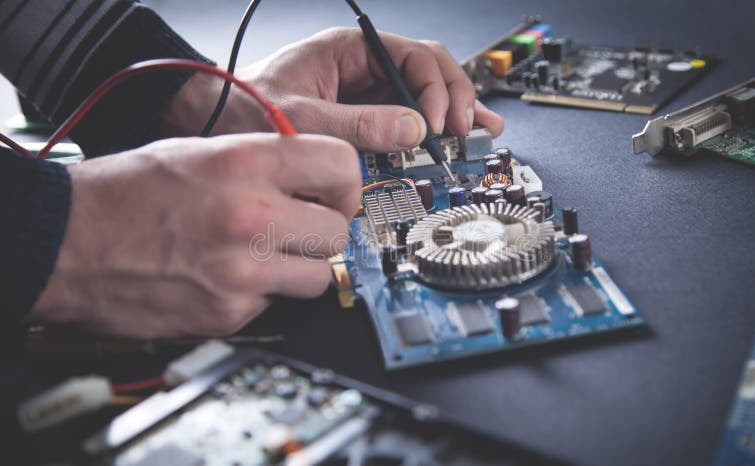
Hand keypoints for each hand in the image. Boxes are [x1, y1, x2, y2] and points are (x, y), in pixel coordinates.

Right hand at [29, 134, 359, 337]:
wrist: (66, 241)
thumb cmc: (126, 192)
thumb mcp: (200, 150)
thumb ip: (266, 161)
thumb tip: (318, 181)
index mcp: (244, 163)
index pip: (342, 166)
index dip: (346, 183)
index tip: (337, 195)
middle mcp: (249, 216)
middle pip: (338, 232)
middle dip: (323, 231)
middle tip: (299, 228)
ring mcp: (241, 271)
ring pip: (318, 277)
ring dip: (298, 268)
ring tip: (262, 255)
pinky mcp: (229, 313)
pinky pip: (275, 304)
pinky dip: (259, 293)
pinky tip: (225, 276)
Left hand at [162, 27, 503, 151]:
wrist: (211, 124)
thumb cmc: (241, 107)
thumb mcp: (298, 117)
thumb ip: (355, 124)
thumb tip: (410, 128)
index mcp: (347, 51)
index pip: (411, 56)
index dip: (434, 88)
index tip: (437, 123)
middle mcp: (361, 70)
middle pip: (427, 72)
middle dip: (454, 98)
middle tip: (467, 129)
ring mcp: (363, 96)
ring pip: (422, 97)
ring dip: (453, 113)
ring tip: (479, 131)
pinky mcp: (360, 122)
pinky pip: (405, 122)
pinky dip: (432, 133)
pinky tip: (452, 139)